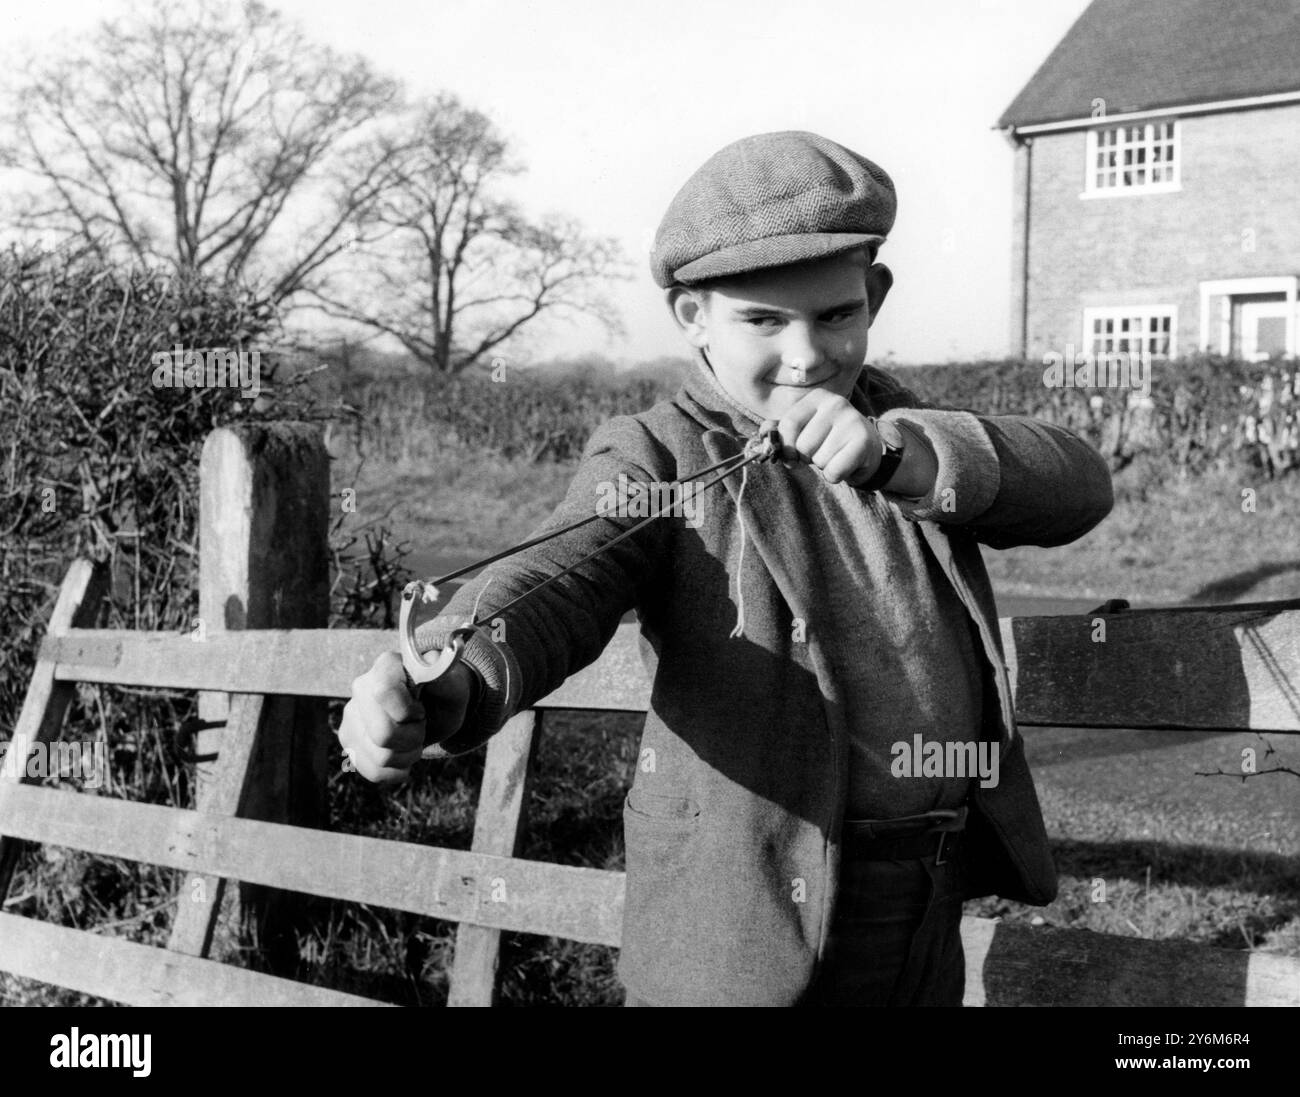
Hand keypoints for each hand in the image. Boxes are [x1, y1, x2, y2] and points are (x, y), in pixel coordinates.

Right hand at [338, 651, 474, 784]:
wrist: (434, 713)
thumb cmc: (443, 695)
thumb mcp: (452, 686)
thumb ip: (443, 675)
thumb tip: (433, 659)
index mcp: (386, 666)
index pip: (384, 692)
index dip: (408, 711)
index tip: (421, 709)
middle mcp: (361, 688)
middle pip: (382, 734)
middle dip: (413, 738)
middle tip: (421, 726)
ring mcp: (351, 716)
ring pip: (379, 757)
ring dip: (408, 755)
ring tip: (414, 739)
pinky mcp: (349, 742)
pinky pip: (372, 771)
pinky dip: (395, 771)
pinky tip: (403, 757)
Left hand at [760, 389, 882, 486]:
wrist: (867, 451)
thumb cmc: (828, 440)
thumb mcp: (804, 430)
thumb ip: (781, 431)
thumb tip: (762, 434)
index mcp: (817, 397)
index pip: (788, 425)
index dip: (786, 446)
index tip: (793, 454)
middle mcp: (835, 403)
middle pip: (802, 445)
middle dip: (807, 457)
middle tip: (822, 451)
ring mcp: (851, 420)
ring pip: (818, 459)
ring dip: (823, 465)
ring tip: (835, 455)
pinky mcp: (863, 441)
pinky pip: (833, 471)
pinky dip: (835, 475)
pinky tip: (845, 463)